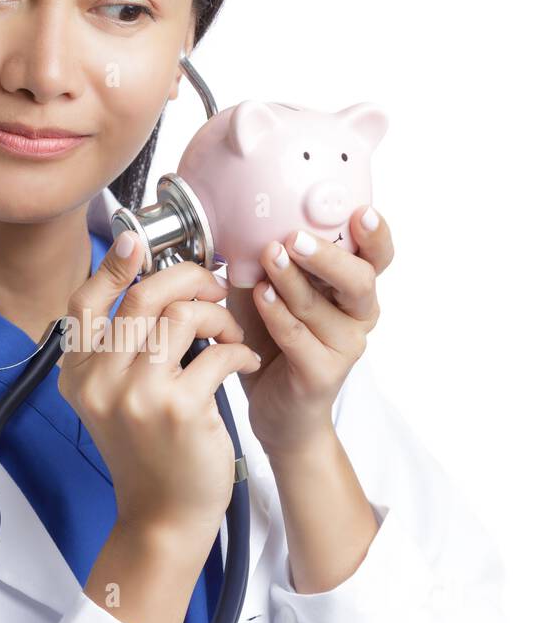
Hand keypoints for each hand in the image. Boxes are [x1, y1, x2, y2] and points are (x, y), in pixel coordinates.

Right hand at [58, 231, 260, 536]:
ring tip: (231, 337)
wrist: (163, 517)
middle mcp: (100, 381)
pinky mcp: (179, 408)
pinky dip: (240, 353)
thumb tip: (149, 282)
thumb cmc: (148, 455)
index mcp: (79, 375)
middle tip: (213, 287)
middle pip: (143, 296)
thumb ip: (117, 352)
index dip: (112, 266)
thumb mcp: (114, 401)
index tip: (138, 243)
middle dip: (188, 279)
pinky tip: (245, 365)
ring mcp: (137, 394)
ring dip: (218, 317)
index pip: (85, 303)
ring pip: (182, 315)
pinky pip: (218, 353)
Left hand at [223, 206, 393, 459]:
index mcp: (353, 289)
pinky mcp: (323, 373)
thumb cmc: (274, 344)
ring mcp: (344, 346)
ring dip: (292, 280)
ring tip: (268, 258)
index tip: (361, 212)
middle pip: (360, 279)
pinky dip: (278, 314)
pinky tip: (262, 297)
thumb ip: (267, 261)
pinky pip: (299, 337)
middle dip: (327, 256)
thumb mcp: (269, 291)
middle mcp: (358, 315)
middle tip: (295, 238)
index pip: (377, 256)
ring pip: (323, 306)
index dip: (375, 235)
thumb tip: (245, 220)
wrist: (278, 410)